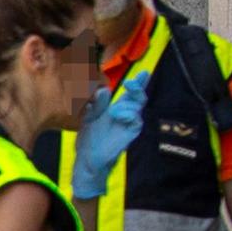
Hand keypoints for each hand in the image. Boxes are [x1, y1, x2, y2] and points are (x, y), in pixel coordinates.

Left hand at [70, 70, 151, 199]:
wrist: (87, 158)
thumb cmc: (89, 137)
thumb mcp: (88, 117)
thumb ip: (96, 104)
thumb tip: (104, 90)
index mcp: (116, 108)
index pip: (130, 93)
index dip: (138, 83)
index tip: (144, 72)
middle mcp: (126, 114)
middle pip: (138, 97)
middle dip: (138, 87)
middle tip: (131, 81)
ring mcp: (129, 123)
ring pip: (138, 106)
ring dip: (127, 103)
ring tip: (112, 111)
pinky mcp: (130, 133)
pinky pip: (137, 120)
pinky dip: (129, 114)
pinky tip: (118, 114)